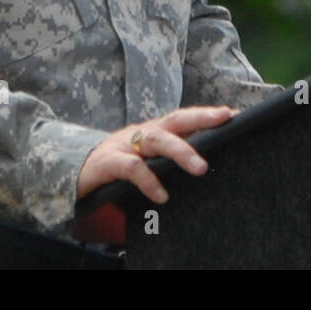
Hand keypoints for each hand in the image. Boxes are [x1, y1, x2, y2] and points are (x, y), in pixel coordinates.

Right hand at [76, 105, 238, 203]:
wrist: (76, 170)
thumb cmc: (121, 164)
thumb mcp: (148, 157)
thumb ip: (170, 156)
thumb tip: (206, 162)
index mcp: (155, 130)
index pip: (185, 117)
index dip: (207, 115)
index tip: (234, 114)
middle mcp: (143, 133)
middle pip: (174, 120)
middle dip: (200, 118)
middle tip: (224, 121)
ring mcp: (124, 144)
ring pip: (156, 139)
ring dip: (180, 151)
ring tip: (200, 169)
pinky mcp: (108, 162)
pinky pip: (131, 168)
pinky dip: (148, 180)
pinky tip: (162, 195)